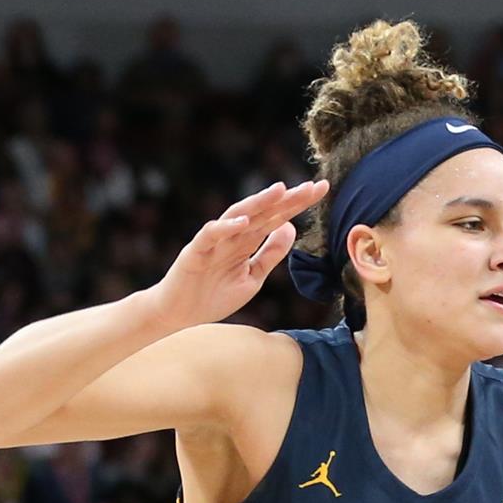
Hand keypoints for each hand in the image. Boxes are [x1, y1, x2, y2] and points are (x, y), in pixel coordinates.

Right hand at [145, 179, 328, 328]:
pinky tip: (243, 221)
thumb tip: (291, 227)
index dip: (297, 204)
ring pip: (237, 217)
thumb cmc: (214, 295)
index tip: (322, 190)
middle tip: (313, 187)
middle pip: (263, 213)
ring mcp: (214, 243)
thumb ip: (270, 254)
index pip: (276, 218)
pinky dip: (225, 228)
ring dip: (258, 203)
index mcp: (247, 242)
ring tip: (280, 190)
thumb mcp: (253, 277)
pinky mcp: (195, 253)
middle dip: (287, 200)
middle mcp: (232, 237)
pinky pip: (210, 236)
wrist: (180, 315)